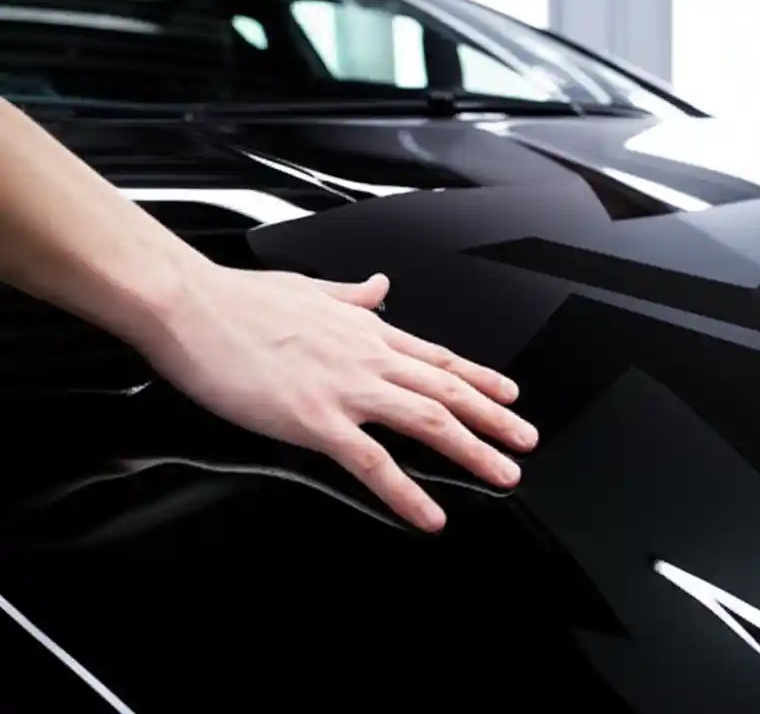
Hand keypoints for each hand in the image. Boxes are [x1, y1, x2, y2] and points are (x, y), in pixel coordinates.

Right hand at [133, 264, 537, 531]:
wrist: (191, 305)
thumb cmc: (239, 299)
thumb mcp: (308, 288)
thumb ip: (351, 295)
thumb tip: (379, 286)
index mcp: (366, 329)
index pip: (438, 357)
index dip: (480, 378)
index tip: (510, 395)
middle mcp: (369, 357)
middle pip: (448, 390)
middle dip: (495, 419)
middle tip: (525, 442)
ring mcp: (347, 389)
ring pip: (429, 421)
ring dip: (473, 452)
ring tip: (504, 476)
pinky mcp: (317, 420)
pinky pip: (373, 463)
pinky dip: (407, 492)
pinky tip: (429, 516)